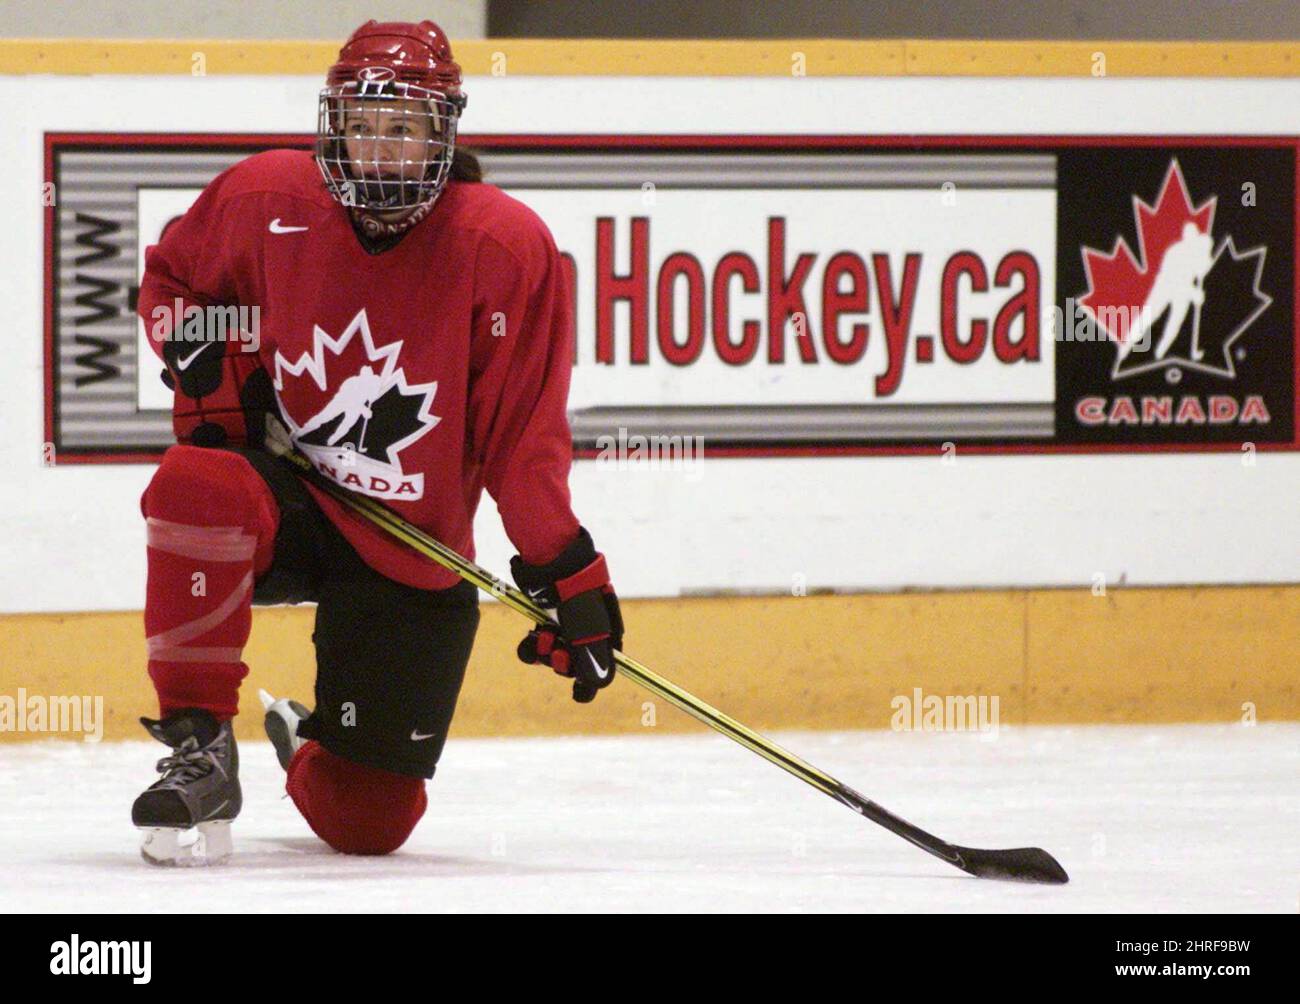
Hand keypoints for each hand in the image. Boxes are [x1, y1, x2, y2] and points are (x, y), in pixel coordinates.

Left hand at [510, 528, 623, 702]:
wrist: (552, 559)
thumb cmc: (576, 592)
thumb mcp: (587, 627)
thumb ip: (592, 656)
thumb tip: (600, 685)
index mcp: (605, 632)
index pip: (603, 666)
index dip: (589, 682)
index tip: (576, 692)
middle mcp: (585, 630)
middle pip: (574, 664)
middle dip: (562, 663)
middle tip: (558, 652)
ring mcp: (564, 624)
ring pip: (552, 655)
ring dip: (545, 653)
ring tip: (543, 637)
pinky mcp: (544, 618)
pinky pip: (535, 645)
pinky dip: (531, 645)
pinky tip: (531, 637)